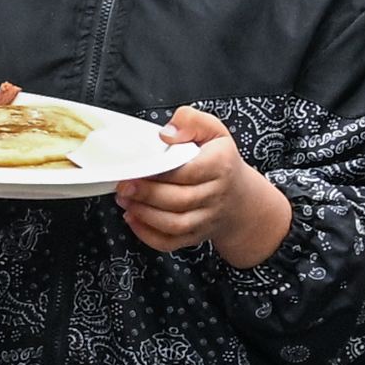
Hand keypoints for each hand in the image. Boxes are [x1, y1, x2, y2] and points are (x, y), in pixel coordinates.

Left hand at [117, 106, 290, 265]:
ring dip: (145, 214)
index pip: (189, 172)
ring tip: (124, 200)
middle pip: (180, 200)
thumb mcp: (213, 131)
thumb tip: (166, 134)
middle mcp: (216, 195)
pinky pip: (172, 243)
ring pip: (175, 224)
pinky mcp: (196, 236)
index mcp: (220, 166)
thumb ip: (191, 121)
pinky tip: (132, 219)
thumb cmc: (219, 160)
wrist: (241, 198)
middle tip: (123, 185)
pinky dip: (148, 235)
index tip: (137, 168)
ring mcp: (206, 219)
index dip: (161, 172)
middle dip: (147, 194)